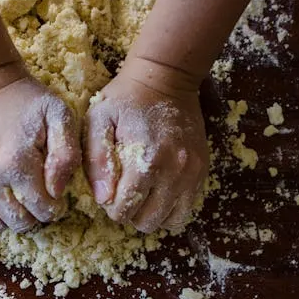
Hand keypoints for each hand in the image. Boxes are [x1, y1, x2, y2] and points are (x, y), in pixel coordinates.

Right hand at [0, 73, 79, 232]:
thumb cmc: (26, 100)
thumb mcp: (59, 117)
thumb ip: (66, 156)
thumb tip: (57, 192)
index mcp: (16, 164)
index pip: (42, 210)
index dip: (55, 208)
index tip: (56, 196)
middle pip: (18, 222)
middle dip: (34, 216)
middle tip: (38, 199)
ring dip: (10, 218)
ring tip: (19, 199)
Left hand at [84, 57, 208, 233]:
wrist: (166, 77)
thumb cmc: (126, 98)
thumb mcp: (99, 120)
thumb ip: (97, 160)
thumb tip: (103, 198)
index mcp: (146, 161)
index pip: (125, 210)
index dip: (111, 206)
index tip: (109, 190)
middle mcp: (174, 172)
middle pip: (148, 221)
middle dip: (131, 214)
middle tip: (124, 193)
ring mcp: (192, 173)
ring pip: (172, 221)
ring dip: (153, 215)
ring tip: (143, 195)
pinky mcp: (202, 171)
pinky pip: (188, 208)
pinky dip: (171, 208)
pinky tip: (159, 191)